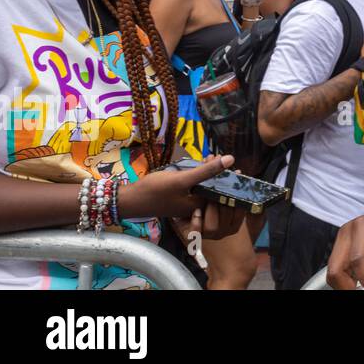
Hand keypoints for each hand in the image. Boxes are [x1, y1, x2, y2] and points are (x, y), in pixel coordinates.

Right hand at [117, 154, 246, 238]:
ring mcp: (187, 202)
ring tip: (209, 157)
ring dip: (208, 172)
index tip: (232, 164)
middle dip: (218, 172)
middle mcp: (195, 206)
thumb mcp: (183, 179)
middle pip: (214, 188)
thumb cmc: (156, 190)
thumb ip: (207, 170)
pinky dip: (198, 175)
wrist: (130, 199)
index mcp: (200, 206)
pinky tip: (198, 164)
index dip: (229, 178)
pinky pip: (195, 185)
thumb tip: (231, 159)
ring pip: (204, 185)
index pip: (222, 193)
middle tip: (216, 157)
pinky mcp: (180, 197)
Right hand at [327, 206, 363, 289]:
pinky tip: (362, 283)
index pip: (357, 260)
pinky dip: (346, 281)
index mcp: (363, 226)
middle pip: (336, 268)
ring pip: (333, 272)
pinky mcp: (342, 248)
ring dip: (346, 285)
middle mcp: (347, 232)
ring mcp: (342, 240)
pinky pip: (338, 269)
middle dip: (349, 287)